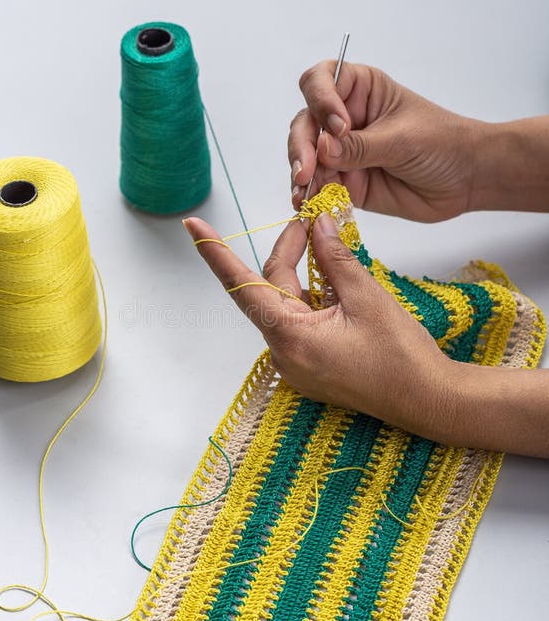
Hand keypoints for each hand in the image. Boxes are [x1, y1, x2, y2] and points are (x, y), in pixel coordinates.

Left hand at [183, 213, 451, 434]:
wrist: (429, 401)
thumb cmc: (402, 357)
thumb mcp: (368, 297)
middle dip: (290, 251)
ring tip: (330, 247)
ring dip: (305, 275)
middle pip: (272, 289)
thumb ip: (335, 258)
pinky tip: (337, 285)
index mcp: (291, 337)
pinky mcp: (310, 367)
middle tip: (314, 219)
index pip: (243, 285)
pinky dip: (313, 298)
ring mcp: (296, 364)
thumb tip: (318, 225)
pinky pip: (301, 322)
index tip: (192, 226)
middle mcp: (284, 354)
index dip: (215, 252)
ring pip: (288, 304)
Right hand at [288, 62, 485, 221]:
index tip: (339, 127)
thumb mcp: (402, 139)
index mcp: (359, 90)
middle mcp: (344, 118)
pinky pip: (318, 186)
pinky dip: (310, 195)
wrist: (465, 180)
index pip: (321, 81)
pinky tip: (307, 205)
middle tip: (307, 171)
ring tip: (304, 194)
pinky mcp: (345, 181)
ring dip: (301, 174)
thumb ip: (361, 146)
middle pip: (305, 122)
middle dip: (302, 146)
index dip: (320, 100)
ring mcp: (342, 151)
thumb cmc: (443, 143)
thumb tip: (322, 148)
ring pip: (306, 157)